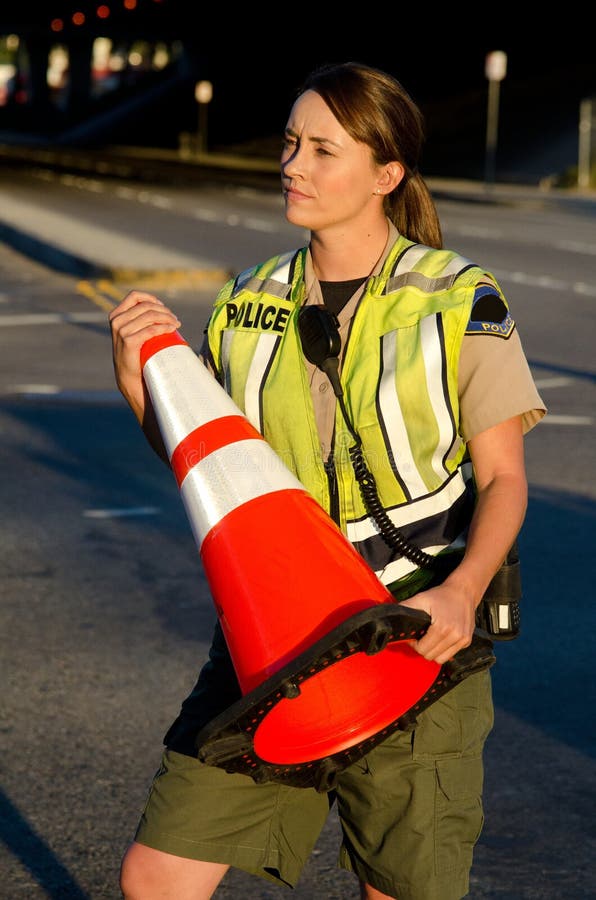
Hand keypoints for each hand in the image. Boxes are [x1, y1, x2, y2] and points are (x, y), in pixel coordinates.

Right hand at [108, 290, 180, 420]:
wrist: (131, 380)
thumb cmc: (137, 357)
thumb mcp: (133, 335)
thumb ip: (138, 322)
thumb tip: (161, 311)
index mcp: (116, 316)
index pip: (135, 296)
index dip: (152, 298)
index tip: (164, 308)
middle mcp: (116, 321)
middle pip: (146, 307)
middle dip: (164, 311)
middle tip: (175, 320)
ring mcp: (121, 331)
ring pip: (150, 316)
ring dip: (167, 318)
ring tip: (176, 325)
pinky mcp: (128, 342)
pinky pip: (150, 330)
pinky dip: (163, 327)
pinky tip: (171, 329)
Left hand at [398, 579, 476, 664]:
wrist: (463, 591)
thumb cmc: (442, 595)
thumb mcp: (420, 599)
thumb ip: (405, 609)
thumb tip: (391, 617)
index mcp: (442, 628)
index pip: (422, 649)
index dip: (415, 644)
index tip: (416, 636)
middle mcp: (455, 636)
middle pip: (431, 656)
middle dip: (423, 648)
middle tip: (422, 636)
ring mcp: (463, 640)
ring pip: (441, 659)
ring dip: (434, 651)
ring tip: (432, 638)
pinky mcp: (467, 641)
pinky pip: (451, 654)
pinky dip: (444, 649)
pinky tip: (442, 638)